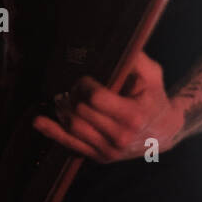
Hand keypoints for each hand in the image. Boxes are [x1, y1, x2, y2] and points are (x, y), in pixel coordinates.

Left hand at [32, 51, 183, 162]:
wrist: (163, 133)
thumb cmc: (154, 98)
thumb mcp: (153, 75)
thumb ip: (136, 59)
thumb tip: (118, 43)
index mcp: (133, 115)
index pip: (95, 99)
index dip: (85, 85)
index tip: (86, 79)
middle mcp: (120, 137)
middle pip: (81, 112)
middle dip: (74, 95)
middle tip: (76, 86)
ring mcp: (109, 151)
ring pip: (73, 128)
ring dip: (63, 109)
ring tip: (63, 98)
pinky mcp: (100, 158)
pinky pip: (70, 145)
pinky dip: (52, 132)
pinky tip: (38, 121)